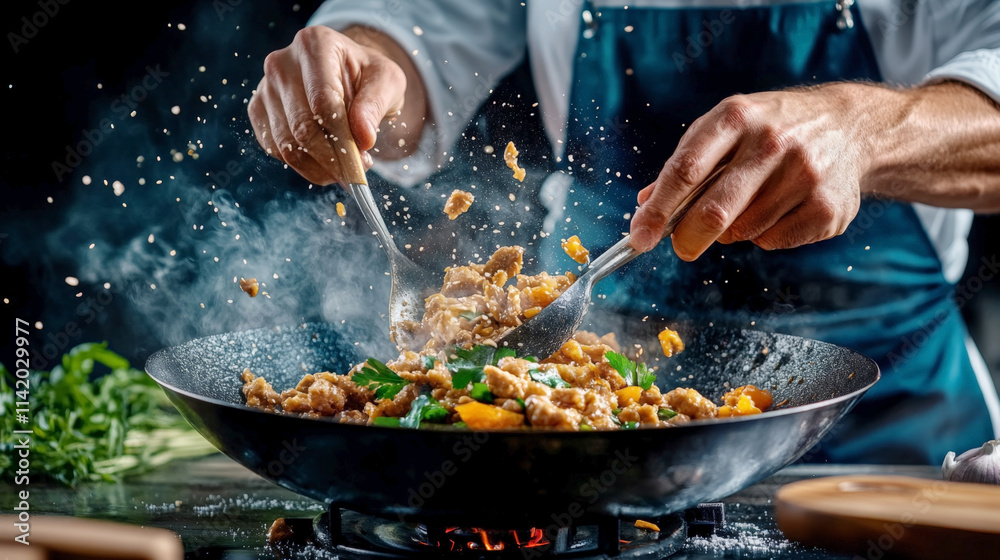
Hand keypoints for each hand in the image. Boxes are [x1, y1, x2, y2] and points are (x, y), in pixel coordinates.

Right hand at [247, 26, 418, 185]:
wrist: (348, 74)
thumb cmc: (368, 76)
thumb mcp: (387, 82)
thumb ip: (376, 105)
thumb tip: (363, 138)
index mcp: (315, 44)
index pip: (323, 102)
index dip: (343, 139)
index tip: (362, 161)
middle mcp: (281, 62)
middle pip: (302, 126)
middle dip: (332, 158)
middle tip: (356, 172)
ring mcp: (265, 87)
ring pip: (286, 144)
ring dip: (319, 167)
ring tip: (345, 168)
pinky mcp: (258, 110)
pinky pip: (276, 150)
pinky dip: (304, 166)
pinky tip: (325, 164)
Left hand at [629, 84, 875, 259]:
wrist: (851, 125)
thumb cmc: (770, 129)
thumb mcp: (726, 128)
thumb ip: (685, 163)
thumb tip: (644, 204)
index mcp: (736, 117)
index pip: (686, 170)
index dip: (657, 210)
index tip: (638, 237)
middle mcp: (771, 142)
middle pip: (714, 210)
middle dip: (688, 238)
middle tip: (681, 248)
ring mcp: (804, 175)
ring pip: (743, 231)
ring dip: (732, 231)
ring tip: (748, 205)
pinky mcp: (827, 207)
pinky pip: (773, 241)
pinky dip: (764, 236)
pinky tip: (779, 210)